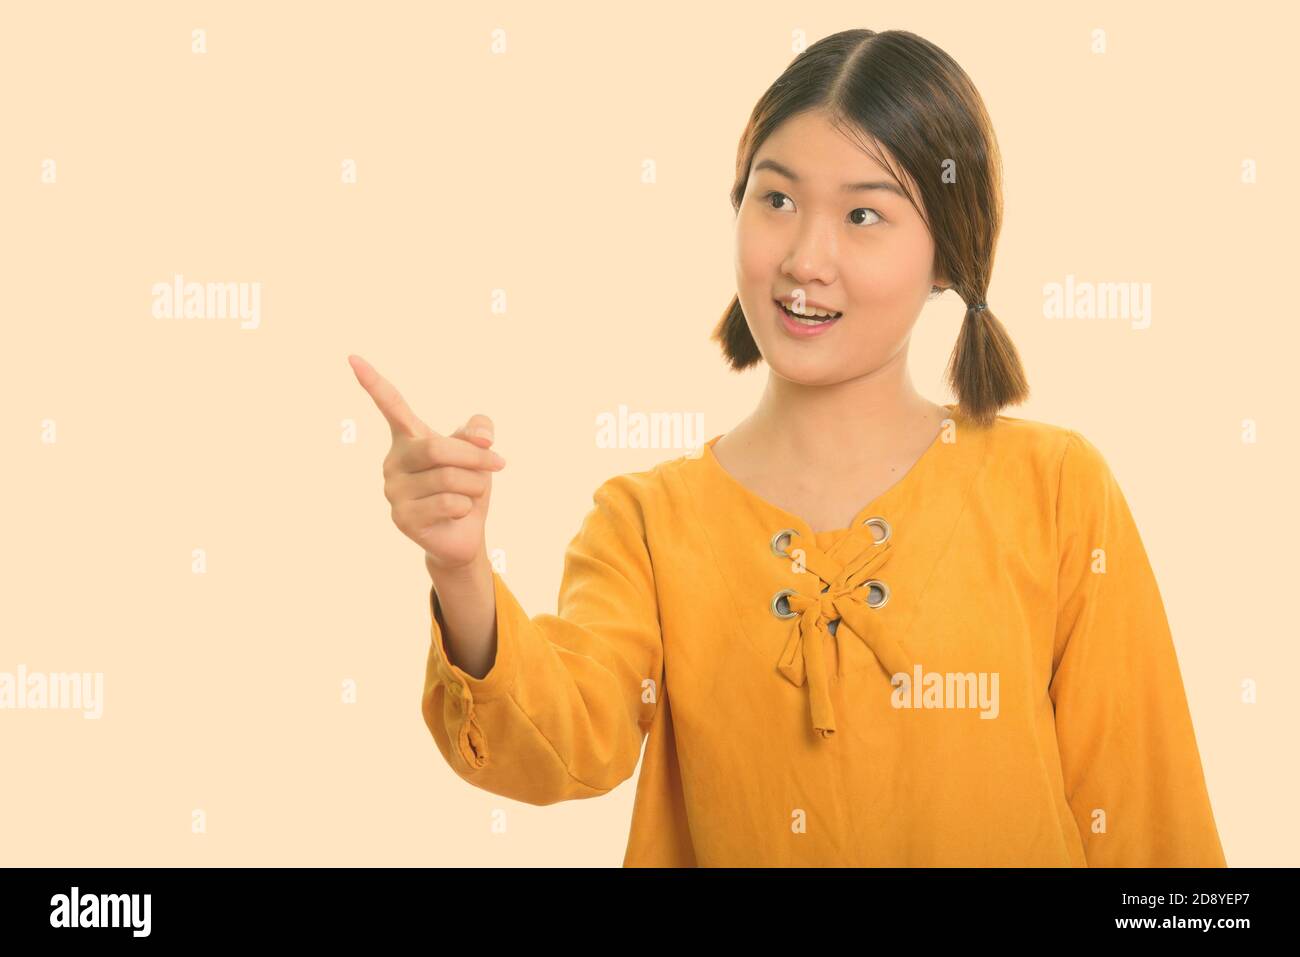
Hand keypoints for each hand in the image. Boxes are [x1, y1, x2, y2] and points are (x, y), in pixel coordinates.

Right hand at [348, 354, 505, 571]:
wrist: (464, 533)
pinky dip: (466, 507)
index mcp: (408, 438)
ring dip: (475, 485)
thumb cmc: (467, 485)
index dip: (373, 382)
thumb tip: (483, 437)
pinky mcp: (402, 518)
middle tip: (499, 464)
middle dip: (474, 457)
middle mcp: (394, 461)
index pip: (391, 405)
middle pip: (436, 449)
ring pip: (448, 478)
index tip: (352, 357)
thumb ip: (480, 431)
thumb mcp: (479, 452)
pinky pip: (448, 503)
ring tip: (469, 495)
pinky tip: (457, 513)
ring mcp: (393, 491)